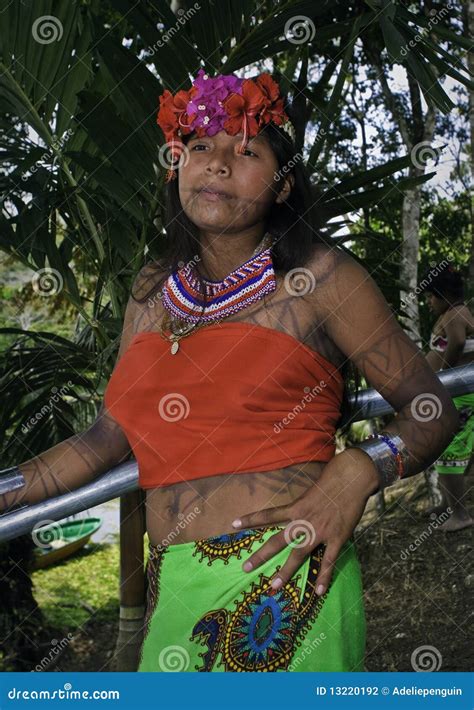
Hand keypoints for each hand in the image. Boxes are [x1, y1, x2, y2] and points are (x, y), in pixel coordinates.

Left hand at [231, 447, 378, 594]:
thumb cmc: (332, 481)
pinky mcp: (337, 538)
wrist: (352, 478)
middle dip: (261, 555)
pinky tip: (318, 592)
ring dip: (285, 572)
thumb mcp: (311, 491)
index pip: (269, 514)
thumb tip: (297, 513)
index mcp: (296, 507)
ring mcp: (319, 531)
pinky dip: (323, 577)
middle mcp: (304, 521)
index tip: (234, 523)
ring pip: (298, 555)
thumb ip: (303, 506)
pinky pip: (328, 561)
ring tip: (274, 587)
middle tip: (246, 567)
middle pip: (278, 541)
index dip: (251, 518)